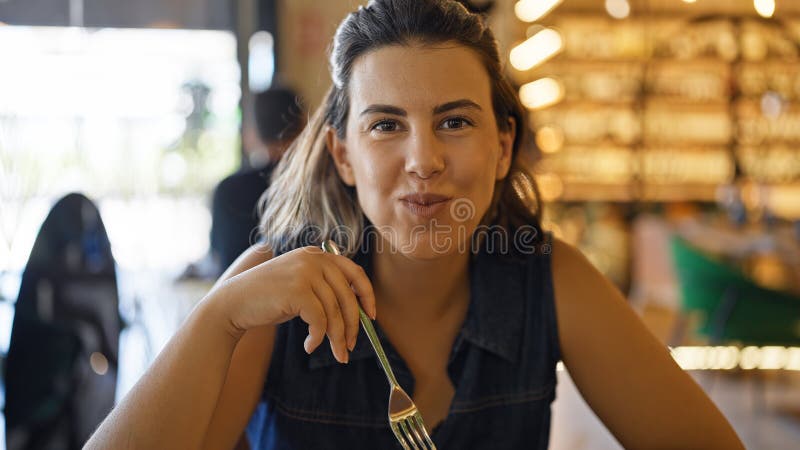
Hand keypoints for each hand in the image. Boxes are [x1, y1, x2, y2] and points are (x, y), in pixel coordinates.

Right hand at [216, 246, 376, 362]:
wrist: (234, 304)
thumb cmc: (269, 299)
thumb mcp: (301, 286)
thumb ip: (326, 290)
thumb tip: (358, 314)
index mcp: (317, 254)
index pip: (354, 272)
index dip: (367, 295)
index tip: (371, 316)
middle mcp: (313, 259)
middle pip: (347, 296)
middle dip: (353, 326)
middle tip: (350, 347)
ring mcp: (305, 272)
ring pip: (335, 311)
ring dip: (337, 338)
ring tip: (336, 354)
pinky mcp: (297, 290)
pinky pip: (319, 320)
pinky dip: (318, 338)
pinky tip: (310, 346)